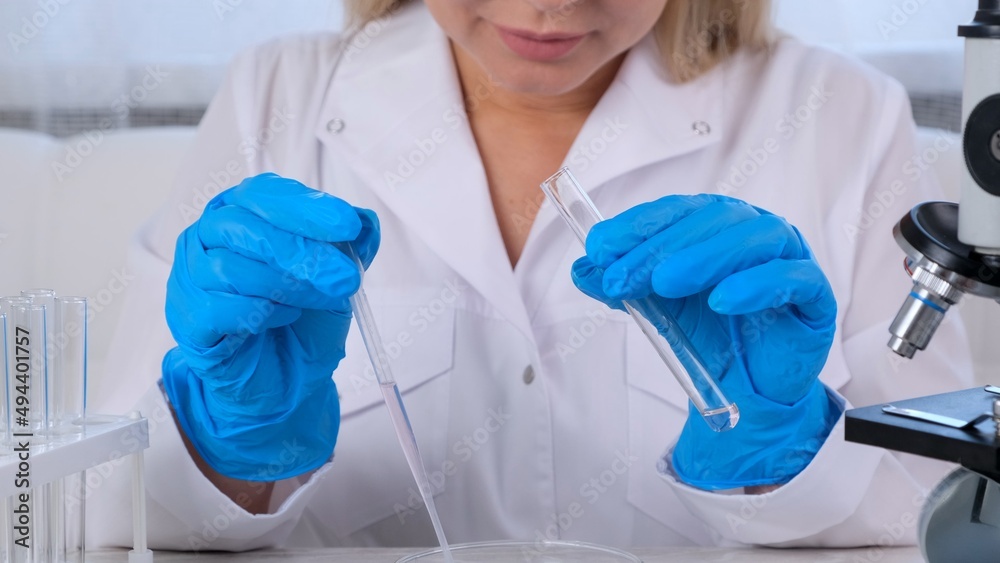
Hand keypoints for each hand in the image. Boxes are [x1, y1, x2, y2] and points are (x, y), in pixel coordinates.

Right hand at [162, 173, 379, 480]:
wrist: (289, 380)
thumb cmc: (305, 320)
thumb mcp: (338, 279)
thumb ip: (351, 246)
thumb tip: (365, 222)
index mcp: (242, 211)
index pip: (264, 194)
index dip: (306, 207)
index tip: (347, 225)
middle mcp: (209, 237)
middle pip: (244, 227)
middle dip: (301, 251)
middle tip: (344, 276)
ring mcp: (191, 277)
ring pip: (230, 268)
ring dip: (287, 286)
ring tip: (321, 301)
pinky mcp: (188, 319)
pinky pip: (219, 308)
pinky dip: (261, 314)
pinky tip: (284, 318)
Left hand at [572, 194, 839, 489]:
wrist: (752, 386)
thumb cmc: (710, 333)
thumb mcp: (657, 308)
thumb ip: (623, 287)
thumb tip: (583, 269)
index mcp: (717, 225)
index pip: (677, 211)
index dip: (638, 225)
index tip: (600, 247)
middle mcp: (754, 232)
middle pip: (712, 221)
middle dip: (661, 247)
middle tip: (623, 276)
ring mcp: (789, 259)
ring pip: (754, 240)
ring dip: (704, 258)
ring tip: (665, 283)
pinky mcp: (815, 297)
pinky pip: (793, 279)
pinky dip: (756, 285)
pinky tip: (722, 300)